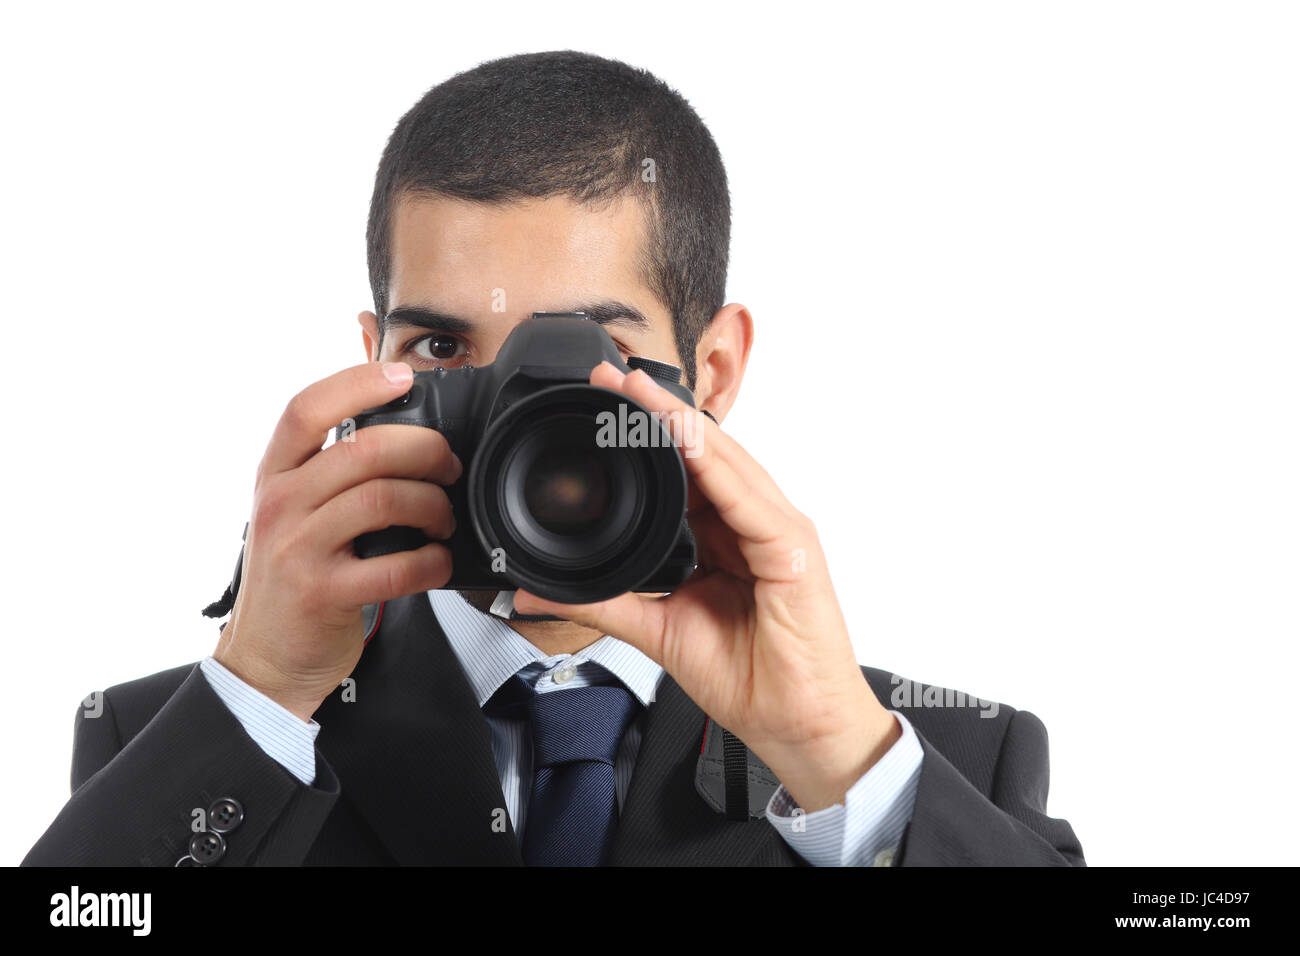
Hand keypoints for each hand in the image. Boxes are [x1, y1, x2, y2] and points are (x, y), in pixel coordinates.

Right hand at [213, 361, 459, 720]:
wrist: (267, 656)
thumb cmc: (296, 575)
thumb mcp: (298, 510)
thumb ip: (334, 468)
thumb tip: (396, 416)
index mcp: (275, 474)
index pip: (306, 408)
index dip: (357, 382)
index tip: (403, 376)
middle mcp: (280, 504)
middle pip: (364, 449)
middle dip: (425, 450)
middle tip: (449, 468)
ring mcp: (297, 549)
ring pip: (384, 499)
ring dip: (433, 505)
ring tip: (444, 520)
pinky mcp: (323, 593)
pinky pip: (396, 565)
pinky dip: (431, 561)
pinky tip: (435, 562)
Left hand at [513, 362, 900, 811]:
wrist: (798, 728)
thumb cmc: (748, 678)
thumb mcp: (659, 630)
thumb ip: (605, 601)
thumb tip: (540, 589)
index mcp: (729, 536)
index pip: (686, 471)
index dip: (647, 435)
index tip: (602, 405)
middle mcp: (756, 524)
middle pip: (707, 453)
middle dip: (659, 412)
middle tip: (612, 377)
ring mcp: (779, 532)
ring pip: (727, 461)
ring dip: (682, 423)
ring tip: (639, 391)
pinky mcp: (793, 551)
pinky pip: (748, 497)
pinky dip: (715, 463)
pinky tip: (685, 437)